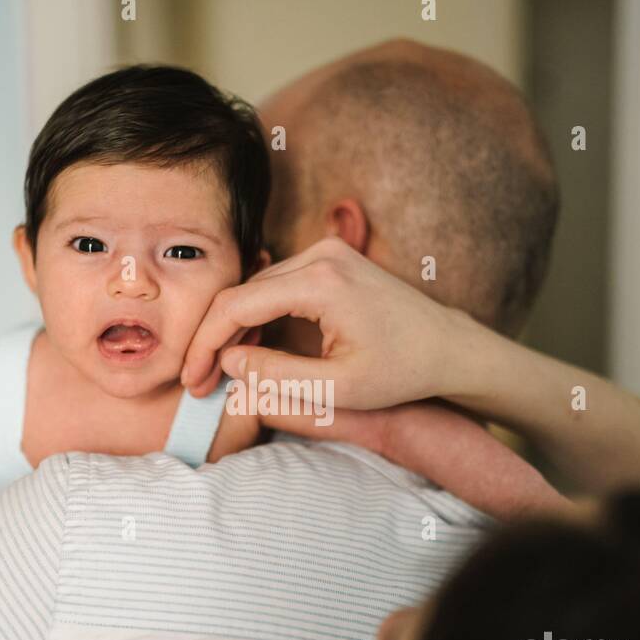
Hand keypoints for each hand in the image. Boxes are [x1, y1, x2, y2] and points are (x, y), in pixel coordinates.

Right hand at [181, 236, 484, 409]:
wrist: (447, 347)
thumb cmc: (402, 371)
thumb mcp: (337, 387)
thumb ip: (276, 376)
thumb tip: (226, 361)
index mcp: (321, 282)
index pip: (238, 306)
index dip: (206, 344)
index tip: (193, 379)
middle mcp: (321, 255)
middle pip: (242, 293)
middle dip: (215, 339)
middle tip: (198, 381)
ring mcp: (326, 252)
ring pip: (256, 289)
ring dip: (234, 328)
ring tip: (219, 370)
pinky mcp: (330, 259)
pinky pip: (276, 285)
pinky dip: (258, 316)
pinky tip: (249, 348)